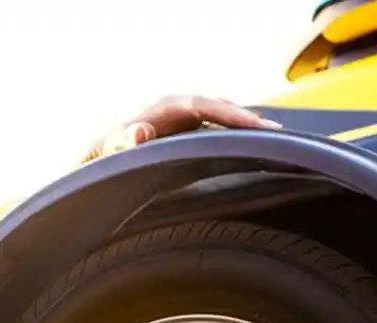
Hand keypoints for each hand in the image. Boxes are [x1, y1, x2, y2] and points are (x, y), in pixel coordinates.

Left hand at [83, 94, 281, 161]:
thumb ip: (119, 143)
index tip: (255, 126)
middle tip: (278, 135)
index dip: (229, 114)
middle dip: (247, 120)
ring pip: (221, 119)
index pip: (203, 105)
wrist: (97, 162)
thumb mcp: (104, 154)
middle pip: (219, 108)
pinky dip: (236, 139)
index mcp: (161, 109)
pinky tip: (256, 151)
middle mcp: (176, 110)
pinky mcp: (188, 135)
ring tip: (277, 141)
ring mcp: (184, 122)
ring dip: (246, 129)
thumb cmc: (101, 159)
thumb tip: (139, 133)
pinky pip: (217, 133)